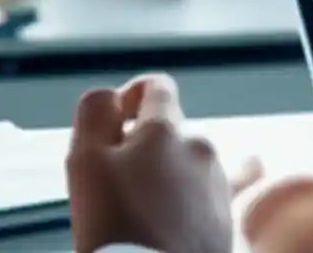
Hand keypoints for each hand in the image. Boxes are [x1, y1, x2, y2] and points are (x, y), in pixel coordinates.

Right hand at [67, 74, 231, 252]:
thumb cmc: (115, 225)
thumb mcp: (86, 160)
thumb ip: (97, 113)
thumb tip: (114, 97)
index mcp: (167, 129)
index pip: (156, 87)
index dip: (129, 100)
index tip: (113, 128)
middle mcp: (202, 148)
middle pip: (167, 134)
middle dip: (141, 150)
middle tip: (114, 189)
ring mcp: (219, 186)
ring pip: (185, 167)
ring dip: (163, 180)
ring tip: (138, 219)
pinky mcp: (226, 221)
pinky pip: (212, 197)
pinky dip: (191, 203)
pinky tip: (183, 213)